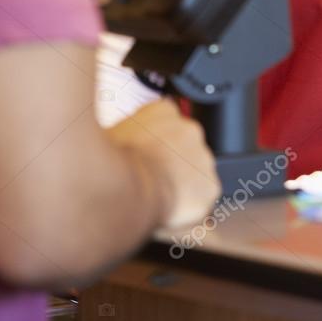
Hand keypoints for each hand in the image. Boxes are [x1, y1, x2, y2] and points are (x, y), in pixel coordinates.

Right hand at [109, 98, 220, 229]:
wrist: (128, 187)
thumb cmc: (114, 162)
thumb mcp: (112, 132)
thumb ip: (129, 129)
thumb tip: (124, 137)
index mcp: (164, 111)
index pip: (166, 121)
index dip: (156, 142)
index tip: (148, 155)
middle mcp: (189, 128)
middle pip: (184, 147)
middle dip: (171, 163)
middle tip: (151, 179)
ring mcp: (203, 157)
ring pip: (195, 173)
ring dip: (182, 184)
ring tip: (158, 197)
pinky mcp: (210, 186)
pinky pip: (202, 199)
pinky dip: (189, 207)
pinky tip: (169, 210)